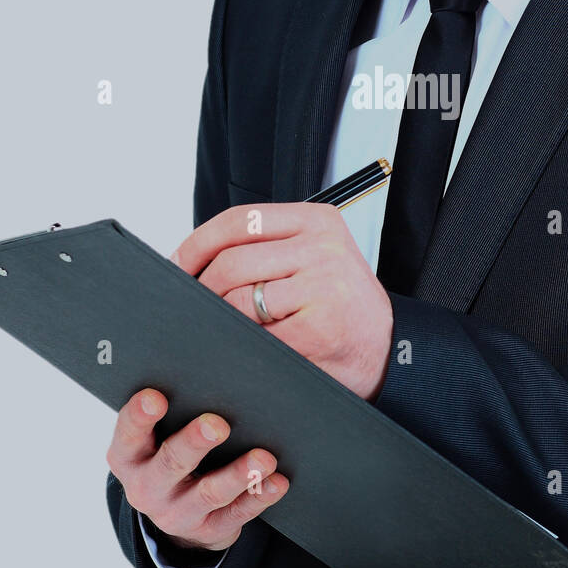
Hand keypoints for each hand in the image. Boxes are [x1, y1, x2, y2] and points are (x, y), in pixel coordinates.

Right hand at [106, 389, 288, 552]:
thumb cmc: (170, 450)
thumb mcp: (157, 434)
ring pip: (209, 493)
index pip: (129, 433)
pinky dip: (258, 497)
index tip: (157, 397)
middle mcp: (146, 487)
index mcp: (129, 455)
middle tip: (218, 424)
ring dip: (238, 474)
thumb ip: (174, 404)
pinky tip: (277, 482)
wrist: (178, 510)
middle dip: (194, 443)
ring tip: (263, 458)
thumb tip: (210, 357)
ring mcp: (176, 513)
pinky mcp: (208, 530)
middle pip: (171, 463)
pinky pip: (236, 514)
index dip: (140, 416)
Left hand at [171, 202, 393, 401]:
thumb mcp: (315, 257)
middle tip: (194, 307)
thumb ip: (269, 248)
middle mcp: (322, 248)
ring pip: (239, 300)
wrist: (389, 347)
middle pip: (232, 262)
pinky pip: (257, 335)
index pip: (240, 220)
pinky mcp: (318, 329)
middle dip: (202, 290)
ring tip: (224, 328)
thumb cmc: (341, 304)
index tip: (178, 265)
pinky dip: (242, 344)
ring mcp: (322, 288)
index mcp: (317, 220)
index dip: (197, 243)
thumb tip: (194, 260)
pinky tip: (247, 347)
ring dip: (221, 320)